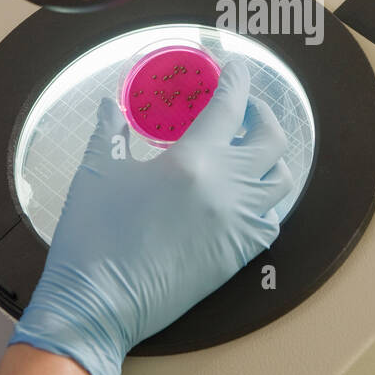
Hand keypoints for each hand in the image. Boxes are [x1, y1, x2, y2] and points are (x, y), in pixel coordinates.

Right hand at [10, 58, 291, 374]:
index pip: (231, 105)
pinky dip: (266, 200)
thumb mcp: (97, 172)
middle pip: (272, 137)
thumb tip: (111, 105)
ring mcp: (238, 224)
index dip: (236, 79)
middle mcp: (226, 189)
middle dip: (260, 113)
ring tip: (247, 149)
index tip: (234, 68)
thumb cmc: (93, 239)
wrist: (99, 305)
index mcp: (192, 161)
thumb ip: (109, 131)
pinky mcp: (238, 255)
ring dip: (270, 156)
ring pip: (281, 179)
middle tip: (241, 108)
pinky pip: (271, 219)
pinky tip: (244, 194)